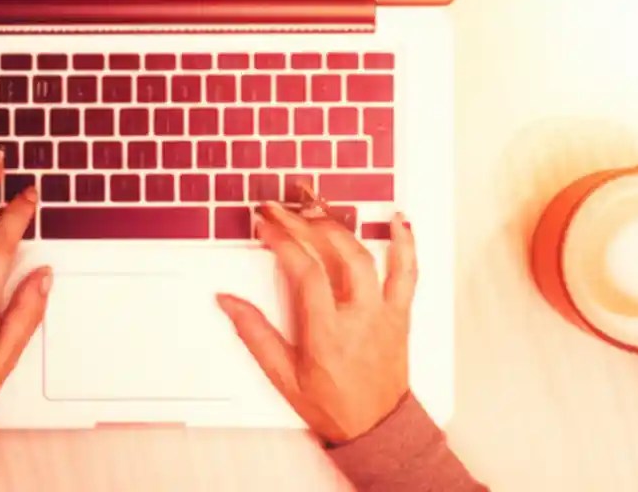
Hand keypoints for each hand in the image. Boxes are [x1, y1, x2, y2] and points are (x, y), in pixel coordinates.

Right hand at [217, 203, 416, 443]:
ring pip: (367, 257)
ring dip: (340, 226)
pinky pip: (408, 273)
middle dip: (304, 224)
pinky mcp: (400, 314)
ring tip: (315, 207)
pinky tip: (398, 219)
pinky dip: (405, 243)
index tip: (265, 227)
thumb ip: (255, 335)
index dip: (283, 242)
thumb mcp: (283, 377)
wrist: (377, 429)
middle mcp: (360, 317)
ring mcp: (384, 313)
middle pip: (336, 254)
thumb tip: (228, 301)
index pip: (305, 272)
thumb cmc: (332, 406)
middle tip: (281, 209)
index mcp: (328, 333)